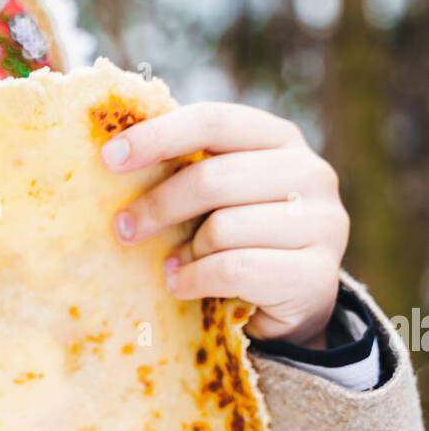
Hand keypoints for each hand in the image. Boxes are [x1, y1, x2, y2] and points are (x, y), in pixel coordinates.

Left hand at [101, 102, 348, 346]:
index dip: (158, 136)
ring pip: (223, 228)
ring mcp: (322, 223)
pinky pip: (234, 269)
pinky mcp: (315, 274)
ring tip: (168, 266)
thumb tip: (115, 156)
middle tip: (123, 229)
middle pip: (214, 178)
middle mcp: (310, 173)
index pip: (214, 121)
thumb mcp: (219, 198)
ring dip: (184, 252)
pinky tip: (181, 285)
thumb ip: (190, 171)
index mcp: (280, 139)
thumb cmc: (242, 242)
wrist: (290, 308)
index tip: (109, 158)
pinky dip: (196, 279)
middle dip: (158, 205)